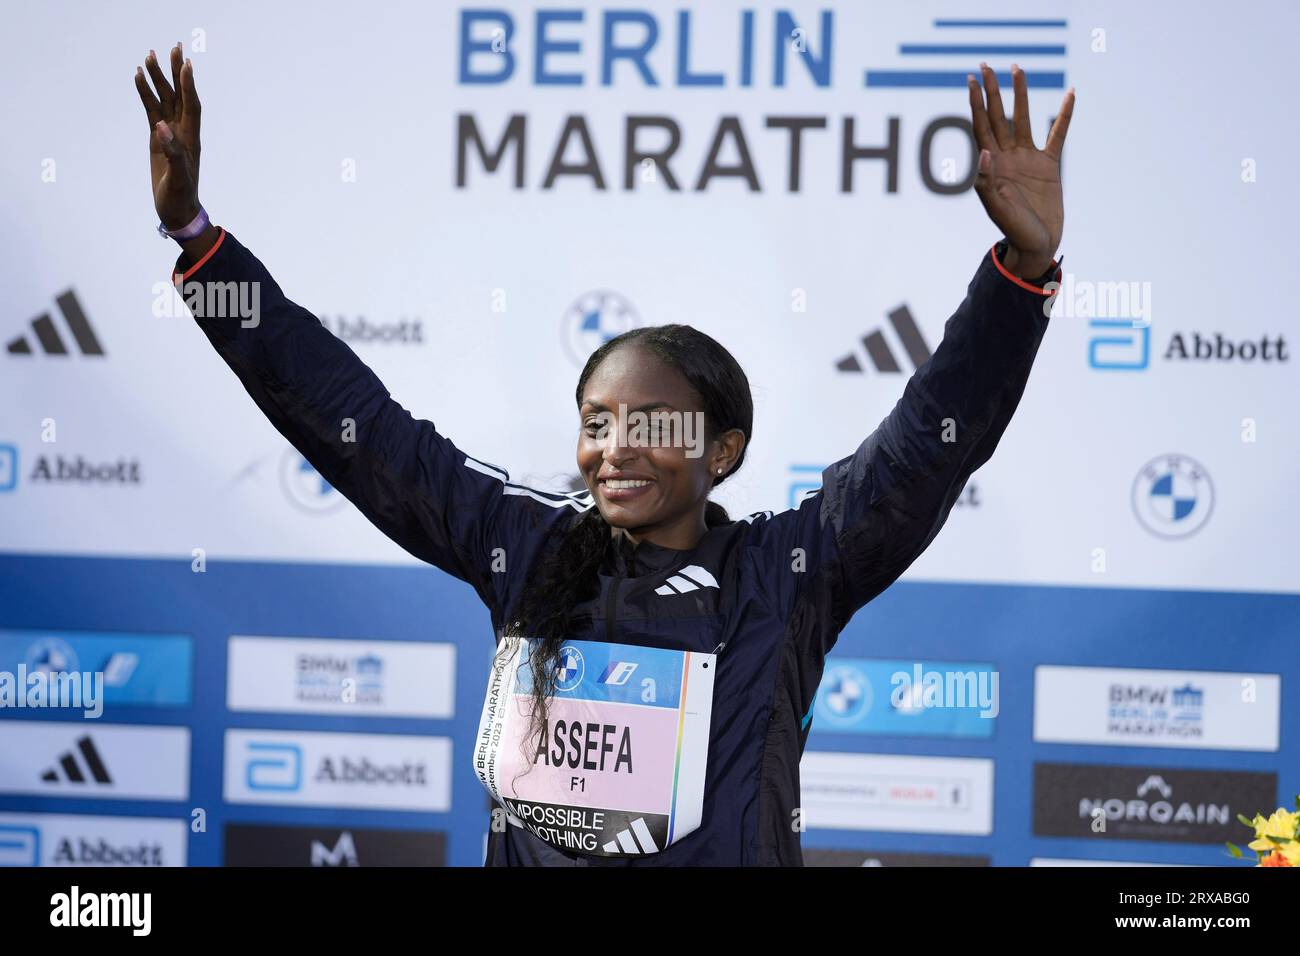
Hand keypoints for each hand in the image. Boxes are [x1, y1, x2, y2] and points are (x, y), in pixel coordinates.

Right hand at [135, 44, 201, 229]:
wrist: (176, 210)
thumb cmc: (180, 197)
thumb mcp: (177, 178)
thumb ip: (172, 152)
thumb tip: (161, 126)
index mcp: (191, 139)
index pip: (192, 105)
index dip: (189, 85)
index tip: (185, 64)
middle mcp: (182, 132)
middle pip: (179, 95)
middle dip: (175, 72)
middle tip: (171, 48)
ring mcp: (170, 133)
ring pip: (164, 99)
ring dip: (158, 79)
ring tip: (149, 55)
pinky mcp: (157, 138)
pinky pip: (151, 110)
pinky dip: (146, 94)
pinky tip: (139, 78)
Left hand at [967, 64, 1074, 278]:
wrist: (1037, 245)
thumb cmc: (1014, 230)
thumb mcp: (997, 208)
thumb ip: (987, 181)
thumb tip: (984, 150)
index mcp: (992, 166)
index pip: (981, 127)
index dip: (976, 104)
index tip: (972, 80)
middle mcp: (1008, 157)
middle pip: (998, 116)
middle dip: (992, 91)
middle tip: (986, 65)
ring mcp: (1028, 159)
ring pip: (1024, 119)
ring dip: (1020, 94)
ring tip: (1018, 68)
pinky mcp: (1049, 165)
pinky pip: (1058, 135)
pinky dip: (1064, 116)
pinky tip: (1070, 94)